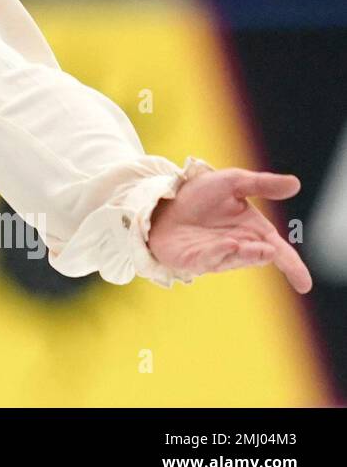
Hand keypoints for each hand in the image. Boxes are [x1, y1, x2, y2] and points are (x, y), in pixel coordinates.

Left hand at [148, 165, 311, 293]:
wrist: (162, 198)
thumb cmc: (200, 194)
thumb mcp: (233, 182)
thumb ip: (262, 184)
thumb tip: (295, 184)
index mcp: (253, 232)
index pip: (278, 252)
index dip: (293, 268)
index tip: (304, 284)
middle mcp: (237, 247)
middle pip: (257, 256)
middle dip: (263, 254)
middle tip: (270, 249)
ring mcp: (215, 256)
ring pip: (234, 259)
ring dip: (243, 254)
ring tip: (249, 245)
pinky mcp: (193, 260)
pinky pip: (208, 259)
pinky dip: (218, 252)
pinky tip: (228, 244)